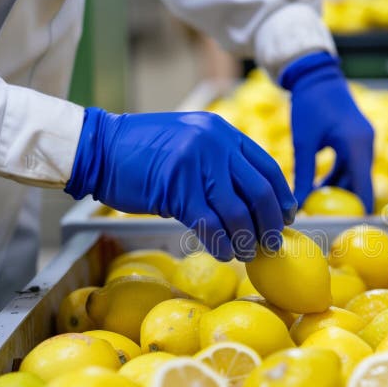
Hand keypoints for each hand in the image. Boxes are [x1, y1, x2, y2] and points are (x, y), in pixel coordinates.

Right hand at [65, 109, 296, 261]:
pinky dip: (222, 243)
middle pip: (259, 192)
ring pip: (237, 211)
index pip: (267, 167)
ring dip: (247, 239)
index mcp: (223, 132)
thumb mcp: (192, 144)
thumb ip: (221, 164)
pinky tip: (225, 253)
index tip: (288, 218)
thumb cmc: (144, 152)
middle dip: (271, 223)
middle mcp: (216, 144)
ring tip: (247, 254)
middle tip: (273, 243)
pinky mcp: (177, 188)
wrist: (99, 147)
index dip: (282, 197)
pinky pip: (210, 224)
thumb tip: (252, 202)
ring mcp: (197, 165)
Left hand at [280, 52, 374, 211]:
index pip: (364, 190)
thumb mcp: (303, 142)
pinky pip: (350, 166)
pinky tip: (316, 189)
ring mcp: (364, 142)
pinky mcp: (356, 140)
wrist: (317, 75)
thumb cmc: (309, 104)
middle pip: (362, 186)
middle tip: (324, 225)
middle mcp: (367, 145)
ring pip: (355, 177)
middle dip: (345, 206)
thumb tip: (295, 206)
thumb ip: (302, 175)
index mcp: (358, 146)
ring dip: (338, 193)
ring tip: (314, 208)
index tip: (343, 231)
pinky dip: (337, 178)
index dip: (357, 213)